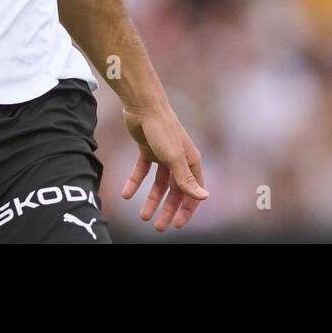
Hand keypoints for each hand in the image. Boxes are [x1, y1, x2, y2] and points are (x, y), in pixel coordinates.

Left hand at [121, 105, 207, 230]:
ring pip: (158, 183)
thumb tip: (205, 197)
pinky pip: (142, 171)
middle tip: (158, 227)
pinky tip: (126, 194)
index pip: (192, 191)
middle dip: (168, 210)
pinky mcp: (147, 149)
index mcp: (190, 161)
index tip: (177, 226)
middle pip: (175, 190)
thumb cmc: (162, 129)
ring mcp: (162, 154)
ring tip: (142, 216)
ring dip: (151, 200)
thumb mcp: (174, 158)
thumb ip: (186, 179)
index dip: (187, 209)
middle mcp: (178, 159)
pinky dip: (135, 183)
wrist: (143, 105)